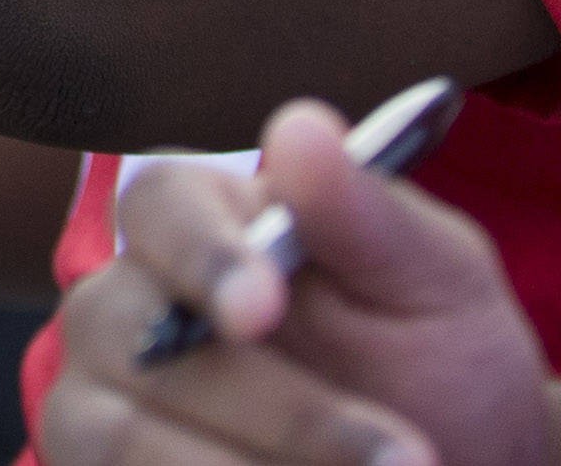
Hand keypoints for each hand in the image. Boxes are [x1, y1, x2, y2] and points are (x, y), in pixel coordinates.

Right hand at [33, 100, 558, 465]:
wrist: (462, 462)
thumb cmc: (435, 360)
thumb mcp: (435, 286)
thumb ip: (367, 215)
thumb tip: (303, 128)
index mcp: (199, 220)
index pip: (158, 209)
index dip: (202, 257)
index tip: (264, 308)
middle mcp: (124, 306)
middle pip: (132, 338)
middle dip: (274, 411)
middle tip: (401, 462)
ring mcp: (99, 402)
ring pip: (118, 440)